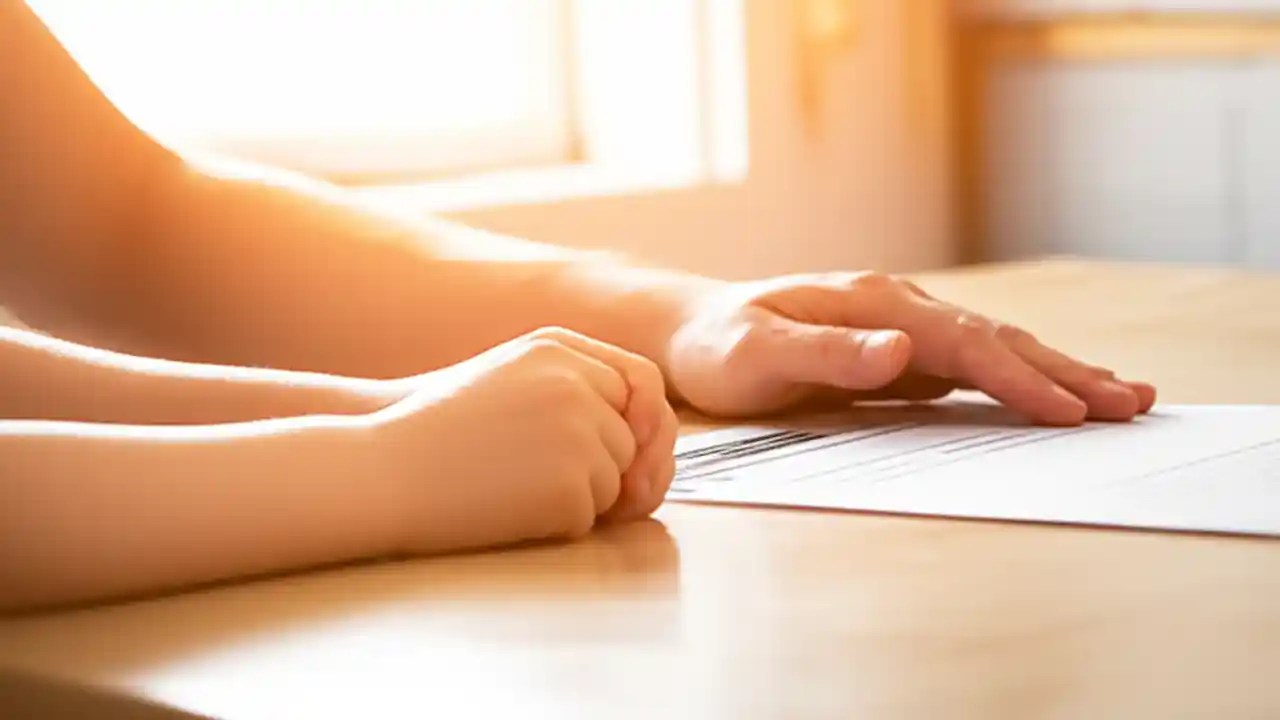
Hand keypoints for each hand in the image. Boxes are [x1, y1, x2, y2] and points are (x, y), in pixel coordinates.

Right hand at [373, 327, 676, 552]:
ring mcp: (578, 435)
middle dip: (604, 466)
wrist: (382, 470)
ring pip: (615, 482)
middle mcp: (577, 384)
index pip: (641, 383)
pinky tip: (508, 508)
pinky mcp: (570, 487)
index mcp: (560, 347)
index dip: (641, 422)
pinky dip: (557, 525)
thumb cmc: (440, 430)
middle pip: (630, 440)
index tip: (628, 451)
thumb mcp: (510, 375)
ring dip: (579, 498)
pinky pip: (589, 519)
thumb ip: (576, 383)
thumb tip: (653, 430)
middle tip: (542, 476)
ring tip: (511, 484)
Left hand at [665, 271, 1155, 424]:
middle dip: (1064, 371)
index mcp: (871, 303)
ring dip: (1056, 370)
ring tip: (1121, 394)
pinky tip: (1052, 392)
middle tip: (1133, 402)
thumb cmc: (717, 348)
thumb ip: (824, 352)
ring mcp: (902, 326)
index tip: (1068, 407)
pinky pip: (972, 365)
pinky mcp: (899, 352)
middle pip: (995, 338)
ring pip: (993, 347)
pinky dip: (1020, 379)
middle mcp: (897, 307)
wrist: (693, 330)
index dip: (1017, 376)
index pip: (961, 342)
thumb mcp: (755, 355)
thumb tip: (898, 351)